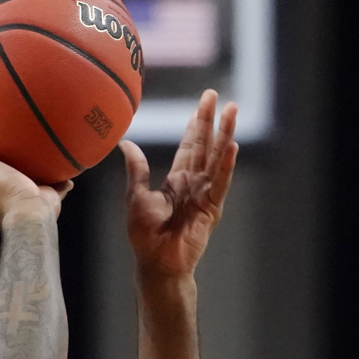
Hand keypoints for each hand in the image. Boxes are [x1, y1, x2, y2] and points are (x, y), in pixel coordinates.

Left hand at [122, 90, 238, 282]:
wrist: (156, 263)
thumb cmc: (145, 236)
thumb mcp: (136, 195)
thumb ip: (137, 169)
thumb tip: (126, 143)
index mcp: (178, 180)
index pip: (190, 146)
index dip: (196, 124)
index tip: (203, 104)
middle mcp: (194, 184)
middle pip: (205, 145)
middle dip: (211, 120)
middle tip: (216, 95)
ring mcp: (205, 195)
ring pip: (216, 158)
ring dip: (224, 134)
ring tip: (232, 111)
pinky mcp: (211, 209)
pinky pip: (219, 182)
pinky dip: (226, 165)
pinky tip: (232, 146)